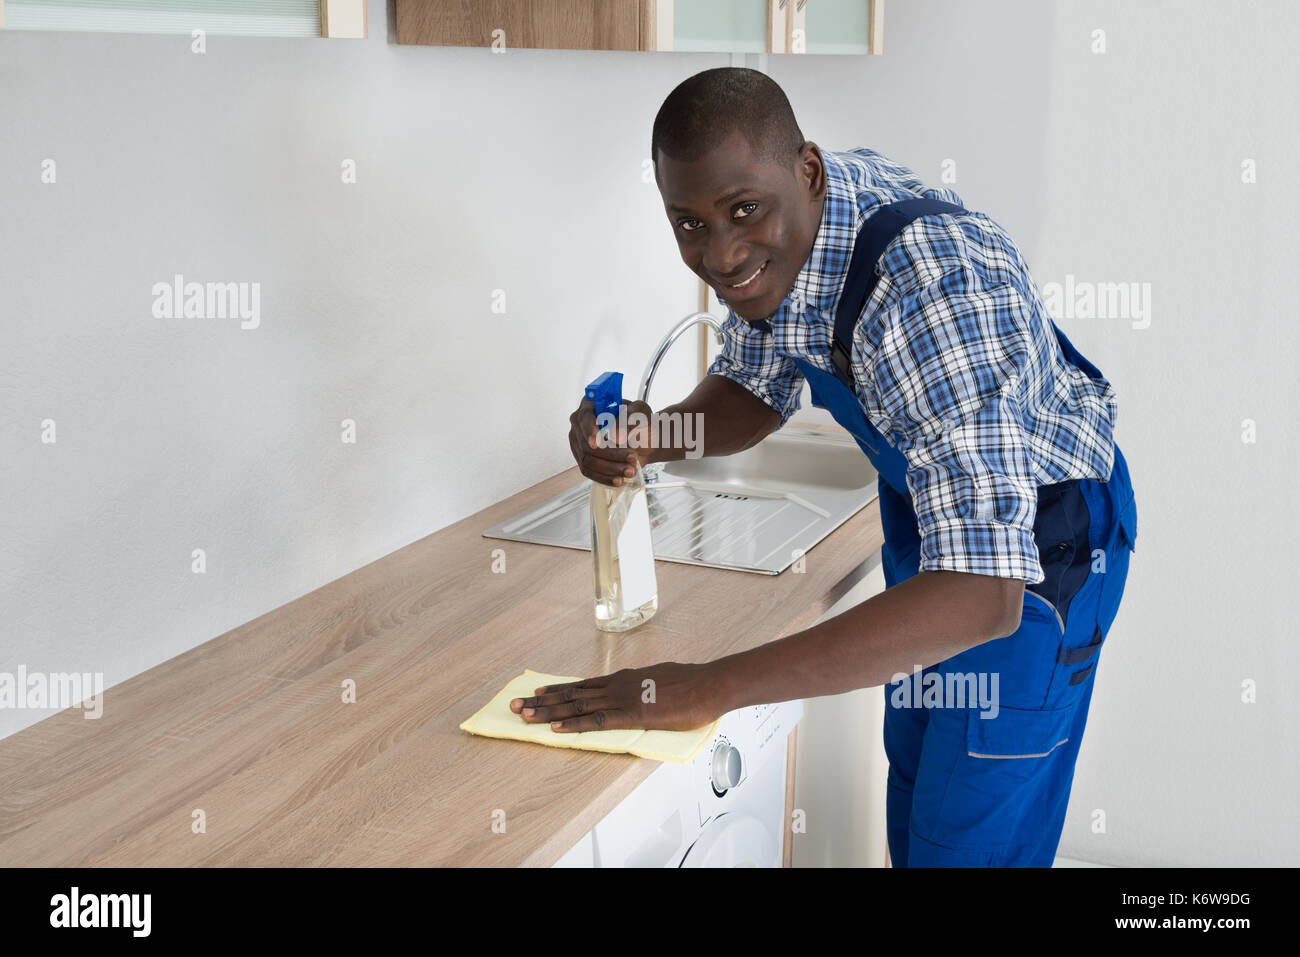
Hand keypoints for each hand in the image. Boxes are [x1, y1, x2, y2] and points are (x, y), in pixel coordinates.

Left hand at [509, 661, 722, 732]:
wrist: (708, 684)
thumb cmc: (690, 683)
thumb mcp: (660, 680)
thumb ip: (643, 687)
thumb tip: (639, 692)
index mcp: (623, 678)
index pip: (582, 685)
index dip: (557, 690)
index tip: (536, 693)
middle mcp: (616, 685)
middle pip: (571, 694)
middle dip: (541, 701)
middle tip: (515, 705)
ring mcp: (622, 699)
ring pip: (577, 706)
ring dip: (548, 712)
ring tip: (524, 716)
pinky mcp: (632, 715)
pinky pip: (597, 721)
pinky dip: (573, 725)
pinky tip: (556, 729)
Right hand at [567, 398, 656, 486]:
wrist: (644, 438)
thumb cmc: (640, 421)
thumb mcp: (641, 413)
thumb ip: (630, 419)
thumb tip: (615, 434)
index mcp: (591, 404)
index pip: (584, 417)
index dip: (589, 430)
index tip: (598, 442)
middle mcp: (581, 423)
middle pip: (585, 443)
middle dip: (609, 454)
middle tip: (631, 457)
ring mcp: (579, 443)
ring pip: (588, 460)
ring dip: (610, 468)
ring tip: (631, 470)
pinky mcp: (584, 459)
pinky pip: (589, 472)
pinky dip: (605, 478)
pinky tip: (619, 480)